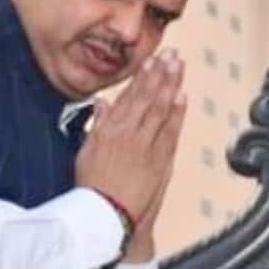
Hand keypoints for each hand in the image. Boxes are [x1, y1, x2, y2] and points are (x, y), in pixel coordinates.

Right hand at [76, 50, 186, 248]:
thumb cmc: (93, 187)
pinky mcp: (158, 161)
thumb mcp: (85, 151)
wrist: (106, 215)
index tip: (152, 60)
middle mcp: (128, 133)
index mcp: (109, 129)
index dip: (142, 76)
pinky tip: (182, 97)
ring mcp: (145, 146)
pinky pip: (170, 132)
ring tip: (179, 66)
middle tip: (172, 54)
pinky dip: (177, 114)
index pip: (129, 96)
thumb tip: (102, 104)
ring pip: (160, 109)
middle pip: (148, 97)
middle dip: (161, 73)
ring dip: (171, 86)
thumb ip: (97, 125)